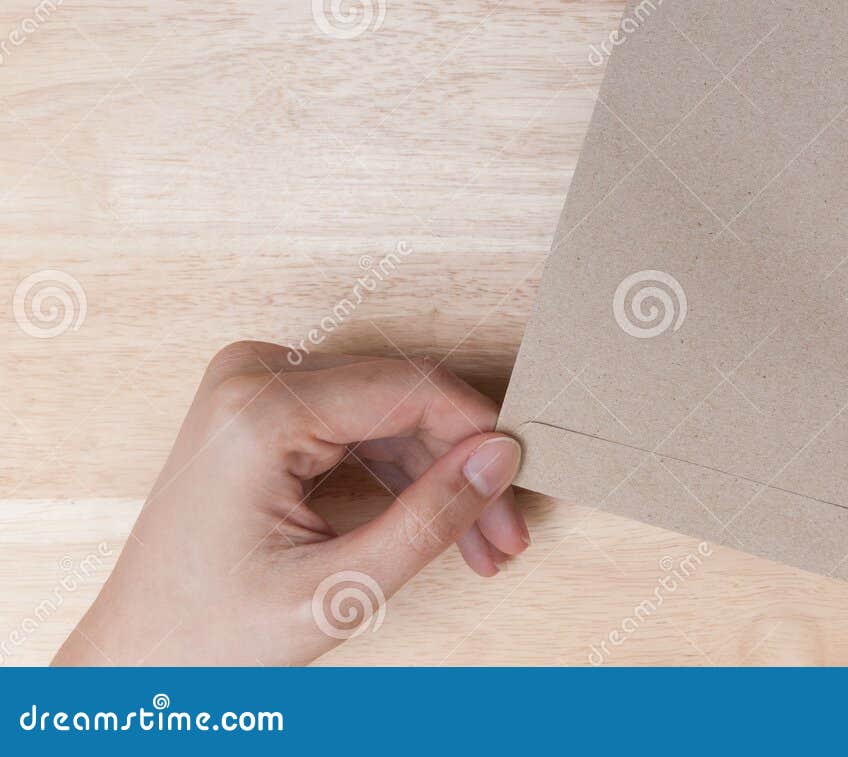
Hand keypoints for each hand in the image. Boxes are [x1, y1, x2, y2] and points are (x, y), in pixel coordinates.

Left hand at [54, 342, 528, 665]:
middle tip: (505, 536)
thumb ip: (430, 518)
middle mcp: (253, 378)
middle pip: (403, 401)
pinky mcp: (264, 410)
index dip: (479, 434)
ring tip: (482, 544)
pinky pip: (360, 425)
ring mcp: (255, 389)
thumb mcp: (338, 590)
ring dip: (440, 476)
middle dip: (463, 467)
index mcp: (260, 411)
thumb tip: (501, 456)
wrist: (136, 661)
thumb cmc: (209, 635)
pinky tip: (440, 523)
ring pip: (390, 415)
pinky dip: (402, 475)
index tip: (518, 487)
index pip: (410, 389)